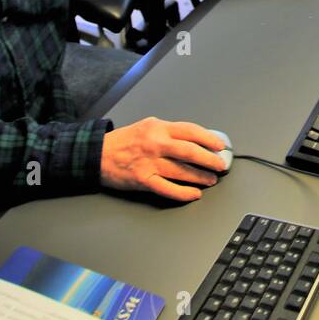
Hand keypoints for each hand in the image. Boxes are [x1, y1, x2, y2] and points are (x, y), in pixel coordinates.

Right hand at [99, 118, 226, 201]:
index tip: (220, 146)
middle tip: (220, 165)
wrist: (98, 154)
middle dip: (209, 160)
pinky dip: (184, 193)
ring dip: (200, 177)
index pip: (190, 131)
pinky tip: (194, 194)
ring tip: (211, 180)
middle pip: (190, 152)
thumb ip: (168, 132)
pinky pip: (168, 188)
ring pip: (182, 171)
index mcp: (158, 128)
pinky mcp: (144, 180)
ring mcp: (150, 163)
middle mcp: (156, 144)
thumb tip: (194, 140)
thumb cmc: (124, 141)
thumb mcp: (147, 126)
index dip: (209, 139)